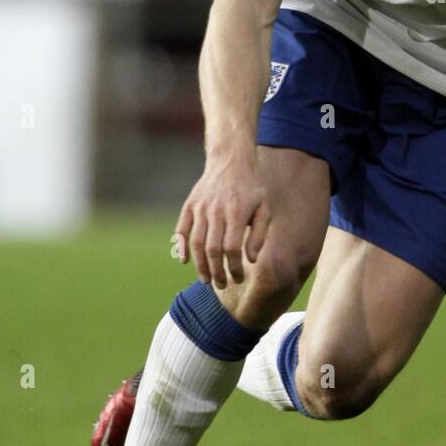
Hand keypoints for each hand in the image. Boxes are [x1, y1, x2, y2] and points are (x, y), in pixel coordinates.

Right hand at [174, 150, 270, 286]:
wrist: (231, 161)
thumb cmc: (251, 189)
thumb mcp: (264, 209)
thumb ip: (259, 234)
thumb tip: (250, 259)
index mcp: (237, 213)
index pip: (232, 249)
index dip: (234, 267)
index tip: (238, 277)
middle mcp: (216, 211)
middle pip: (213, 250)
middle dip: (217, 272)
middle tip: (222, 285)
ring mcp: (200, 208)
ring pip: (196, 243)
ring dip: (200, 265)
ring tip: (206, 280)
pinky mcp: (190, 205)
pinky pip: (181, 230)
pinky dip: (181, 247)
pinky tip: (185, 261)